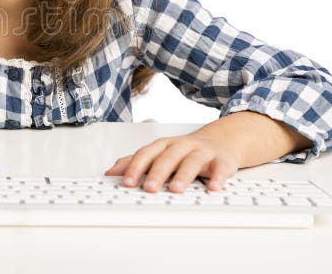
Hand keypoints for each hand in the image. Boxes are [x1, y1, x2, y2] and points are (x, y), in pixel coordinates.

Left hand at [104, 132, 240, 192]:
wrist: (220, 140)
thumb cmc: (184, 150)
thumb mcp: (159, 153)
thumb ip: (135, 162)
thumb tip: (110, 172)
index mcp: (164, 145)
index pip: (146, 154)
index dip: (135, 168)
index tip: (125, 183)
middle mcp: (181, 146)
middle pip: (167, 157)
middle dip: (157, 173)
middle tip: (148, 188)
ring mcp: (202, 152)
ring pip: (191, 161)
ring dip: (183, 175)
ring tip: (176, 190)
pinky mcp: (221, 161)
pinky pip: (220, 168)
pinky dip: (217, 177)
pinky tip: (213, 187)